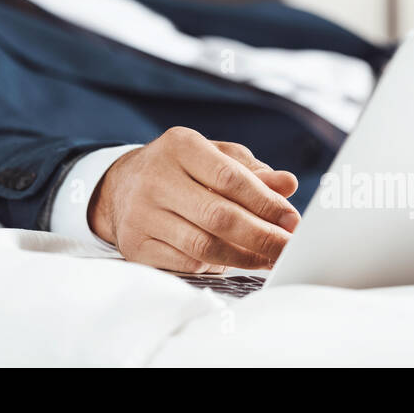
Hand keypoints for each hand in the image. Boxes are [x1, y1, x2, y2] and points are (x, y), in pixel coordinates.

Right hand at [87, 126, 300, 271]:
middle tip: (288, 248)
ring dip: (244, 257)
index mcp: (179, 146)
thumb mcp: (214, 157)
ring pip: (203, 245)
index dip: (265, 202)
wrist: (122, 188)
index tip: (291, 220)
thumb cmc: (182, 170)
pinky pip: (186, 264)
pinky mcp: (135, 245)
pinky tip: (235, 262)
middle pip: (218, 216)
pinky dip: (216, 266)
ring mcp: (141, 214)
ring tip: (269, 258)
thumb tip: (287, 184)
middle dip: (261, 236)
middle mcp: (155, 177)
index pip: (229, 177)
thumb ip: (251, 171)